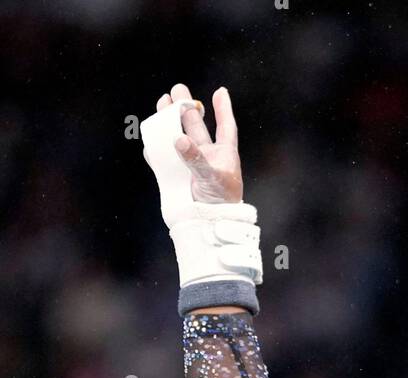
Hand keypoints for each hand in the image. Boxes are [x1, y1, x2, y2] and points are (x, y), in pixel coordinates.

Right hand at [153, 82, 242, 203]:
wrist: (208, 226)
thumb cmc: (221, 203)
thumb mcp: (212, 178)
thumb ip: (196, 158)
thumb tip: (178, 138)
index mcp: (223, 155)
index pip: (225, 127)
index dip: (223, 110)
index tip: (220, 91)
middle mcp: (207, 156)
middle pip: (196, 126)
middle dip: (187, 107)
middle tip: (177, 89)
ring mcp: (189, 165)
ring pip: (177, 137)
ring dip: (169, 122)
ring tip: (162, 102)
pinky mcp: (176, 176)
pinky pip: (163, 160)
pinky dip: (156, 150)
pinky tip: (150, 138)